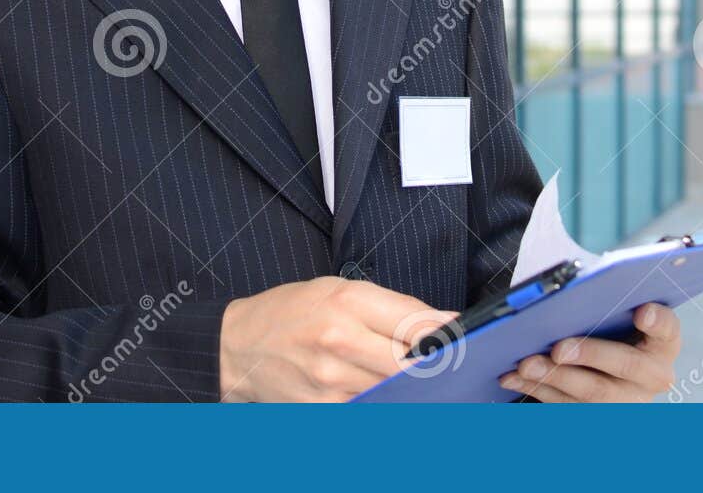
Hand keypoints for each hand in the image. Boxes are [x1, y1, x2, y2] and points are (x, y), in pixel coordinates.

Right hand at [219, 276, 456, 401]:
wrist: (237, 347)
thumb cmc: (290, 312)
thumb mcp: (337, 290)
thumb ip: (393, 306)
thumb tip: (446, 322)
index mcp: (345, 303)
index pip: (415, 323)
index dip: (448, 335)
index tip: (464, 340)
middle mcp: (339, 342)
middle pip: (412, 364)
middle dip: (435, 367)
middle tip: (449, 366)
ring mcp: (331, 383)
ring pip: (396, 393)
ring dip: (413, 390)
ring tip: (418, 383)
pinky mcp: (323, 412)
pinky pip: (370, 413)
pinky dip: (384, 407)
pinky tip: (387, 399)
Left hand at [499, 302, 680, 401]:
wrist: (617, 376)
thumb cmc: (616, 332)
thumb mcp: (622, 316)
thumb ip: (609, 301)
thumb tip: (578, 283)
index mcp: (662, 344)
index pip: (668, 329)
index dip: (657, 321)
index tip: (642, 312)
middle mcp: (652, 376)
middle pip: (625, 365)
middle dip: (589, 354)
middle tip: (559, 348)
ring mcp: (628, 401)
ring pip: (593, 393)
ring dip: (555, 377)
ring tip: (526, 363)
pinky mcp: (601, 416)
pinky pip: (568, 406)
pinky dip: (537, 389)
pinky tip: (513, 377)